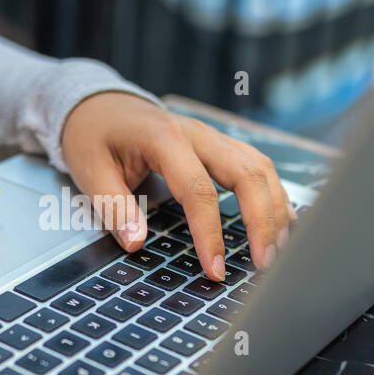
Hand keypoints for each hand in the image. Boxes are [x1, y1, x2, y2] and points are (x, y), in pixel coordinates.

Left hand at [60, 93, 292, 280]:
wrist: (97, 104)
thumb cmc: (93, 136)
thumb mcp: (90, 171)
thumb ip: (114, 208)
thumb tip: (137, 243)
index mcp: (164, 139)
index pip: (199, 191)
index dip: (210, 234)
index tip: (215, 269)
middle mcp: (197, 134)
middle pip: (247, 175)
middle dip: (261, 223)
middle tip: (264, 264)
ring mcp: (212, 136)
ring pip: (260, 168)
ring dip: (275, 209)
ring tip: (279, 249)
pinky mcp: (219, 145)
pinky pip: (257, 166)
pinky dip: (273, 194)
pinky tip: (283, 221)